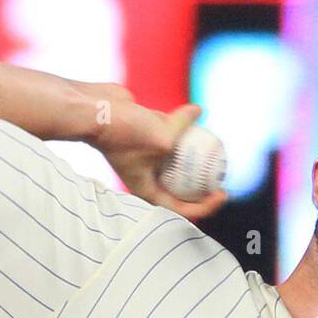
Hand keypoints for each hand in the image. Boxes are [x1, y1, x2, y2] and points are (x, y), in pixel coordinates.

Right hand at [83, 90, 228, 221]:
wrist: (96, 109)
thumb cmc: (124, 132)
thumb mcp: (162, 138)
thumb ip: (184, 127)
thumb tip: (199, 112)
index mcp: (148, 190)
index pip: (182, 208)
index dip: (205, 206)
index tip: (221, 193)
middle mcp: (148, 176)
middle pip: (182, 189)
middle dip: (203, 185)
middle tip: (222, 176)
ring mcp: (148, 156)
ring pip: (178, 162)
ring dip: (195, 158)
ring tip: (215, 150)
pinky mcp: (148, 136)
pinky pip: (172, 138)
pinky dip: (184, 132)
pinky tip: (198, 121)